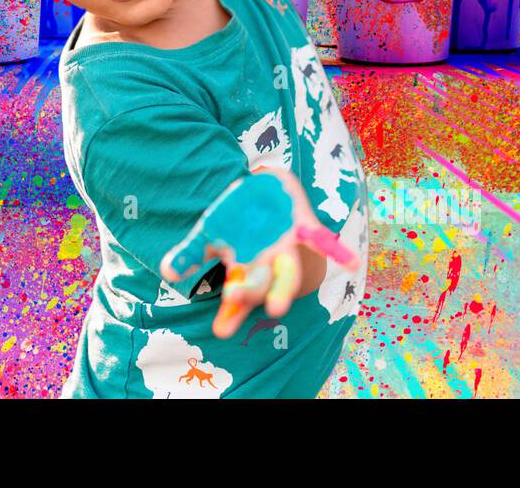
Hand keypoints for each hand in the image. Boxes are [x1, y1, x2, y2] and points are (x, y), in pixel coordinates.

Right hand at [159, 167, 361, 338]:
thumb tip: (166, 272)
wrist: (260, 188)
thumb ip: (188, 254)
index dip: (231, 313)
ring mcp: (285, 247)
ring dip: (282, 289)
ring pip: (287, 273)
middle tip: (242, 307)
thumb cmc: (233, 217)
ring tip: (275, 309)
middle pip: (262, 287)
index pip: (238, 297)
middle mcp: (267, 263)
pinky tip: (352, 264)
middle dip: (253, 298)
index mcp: (246, 268)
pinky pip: (320, 240)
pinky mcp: (302, 226)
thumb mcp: (207, 232)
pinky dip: (336, 252)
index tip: (222, 331)